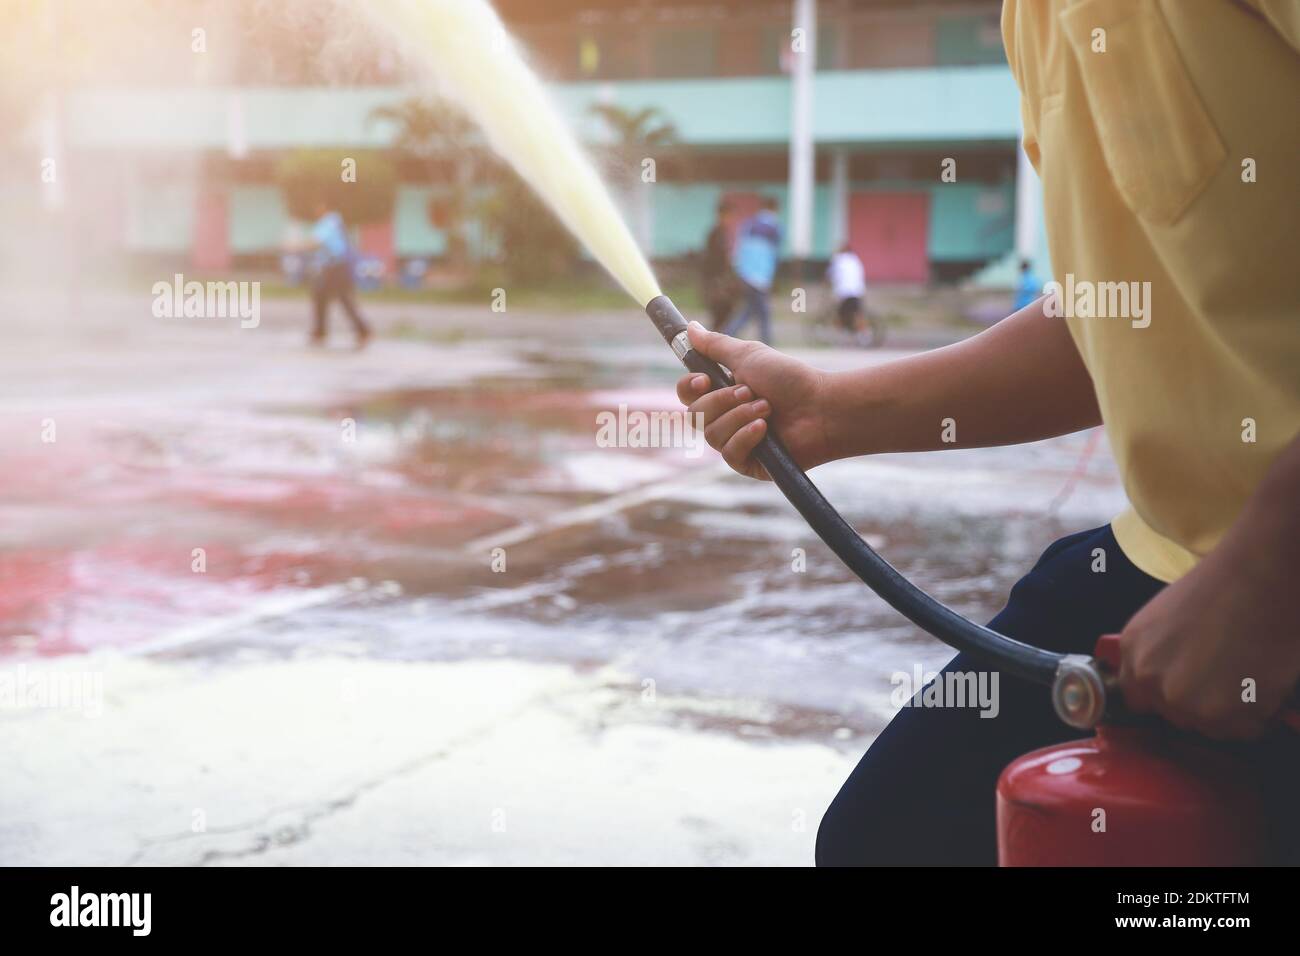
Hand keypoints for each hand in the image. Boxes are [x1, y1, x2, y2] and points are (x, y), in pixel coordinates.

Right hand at [675, 322, 832, 479]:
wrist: (822, 407)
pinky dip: (746, 437)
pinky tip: (765, 430)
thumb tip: (690, 328)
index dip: (689, 388)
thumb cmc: (791, 380)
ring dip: (739, 417)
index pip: (687, 395)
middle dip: (721, 401)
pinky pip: (729, 454)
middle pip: (694, 416)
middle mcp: (725, 418)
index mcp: (723, 393)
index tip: (704, 380)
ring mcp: (736, 442)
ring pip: (711, 435)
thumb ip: (717, 345)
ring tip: (767, 408)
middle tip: (750, 391)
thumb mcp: (750, 356)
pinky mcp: (749, 464)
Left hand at [1118, 513, 1299, 739]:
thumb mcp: (1167, 618)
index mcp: (1132, 650)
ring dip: (1230, 711)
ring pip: (1208, 726)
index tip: (1189, 691)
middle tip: (1229, 680)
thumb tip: (1173, 677)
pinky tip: (1263, 682)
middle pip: (1174, 715)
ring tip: (1249, 676)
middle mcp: (1149, 678)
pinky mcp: (1219, 714)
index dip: (1166, 695)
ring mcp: (1181, 700)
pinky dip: (1257, 714)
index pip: (1137, 695)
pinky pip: (1242, 729)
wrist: (1261, 578)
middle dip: (1200, 704)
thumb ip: (1160, 652)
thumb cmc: (1223, 587)